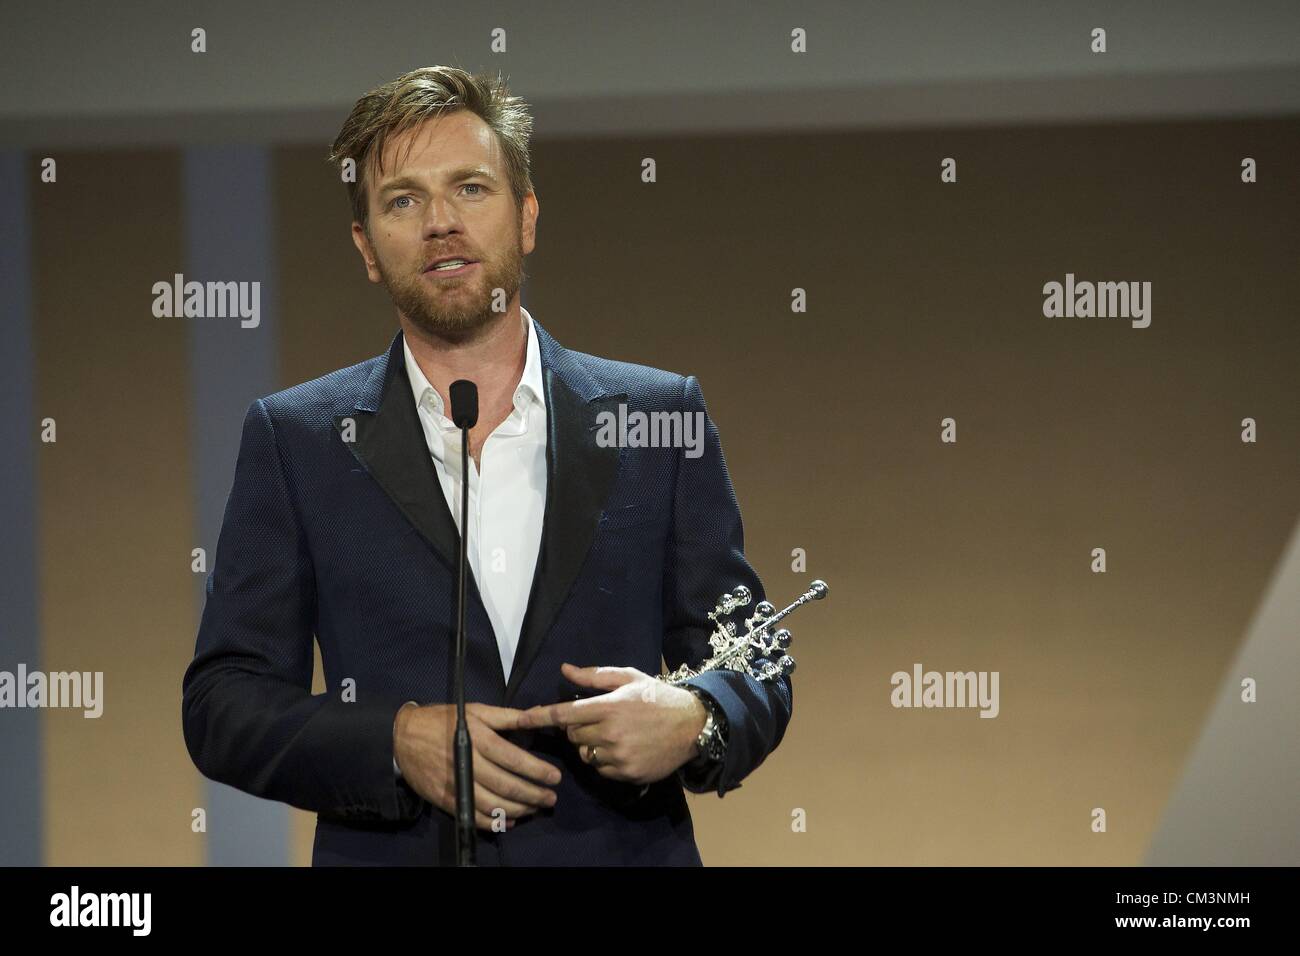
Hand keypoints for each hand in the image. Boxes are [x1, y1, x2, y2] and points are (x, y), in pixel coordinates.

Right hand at [393, 702, 560, 832]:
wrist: (403, 737)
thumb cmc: (444, 720)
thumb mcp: (476, 711)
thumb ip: (508, 716)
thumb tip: (538, 713)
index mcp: (478, 739)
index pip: (514, 759)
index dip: (538, 771)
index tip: (555, 777)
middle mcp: (468, 763)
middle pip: (507, 786)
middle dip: (533, 795)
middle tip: (551, 798)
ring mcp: (456, 784)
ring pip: (493, 805)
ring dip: (518, 810)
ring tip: (534, 808)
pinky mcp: (446, 799)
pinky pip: (473, 817)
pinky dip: (494, 823)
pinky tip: (510, 821)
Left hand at [515, 663, 706, 785]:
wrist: (693, 725)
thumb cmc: (657, 697)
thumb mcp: (628, 678)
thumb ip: (594, 676)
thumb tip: (564, 670)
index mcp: (609, 706)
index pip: (564, 714)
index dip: (539, 717)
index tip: (519, 720)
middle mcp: (611, 733)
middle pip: (573, 735)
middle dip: (577, 728)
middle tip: (598, 719)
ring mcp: (619, 756)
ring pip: (585, 754)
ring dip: (590, 745)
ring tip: (613, 735)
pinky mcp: (627, 773)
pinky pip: (601, 769)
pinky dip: (605, 761)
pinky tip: (624, 748)